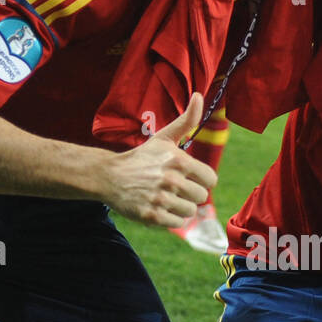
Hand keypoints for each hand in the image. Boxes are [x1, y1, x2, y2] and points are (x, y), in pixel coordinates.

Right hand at [103, 96, 216, 225]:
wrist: (110, 176)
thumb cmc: (142, 158)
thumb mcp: (164, 137)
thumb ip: (186, 120)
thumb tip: (200, 97)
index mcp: (179, 160)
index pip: (210, 179)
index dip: (201, 179)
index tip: (188, 177)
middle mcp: (171, 180)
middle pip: (201, 197)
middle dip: (190, 194)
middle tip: (173, 188)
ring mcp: (161, 199)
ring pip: (190, 212)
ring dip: (180, 207)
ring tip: (166, 198)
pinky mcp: (151, 216)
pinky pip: (177, 224)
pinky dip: (171, 219)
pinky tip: (160, 208)